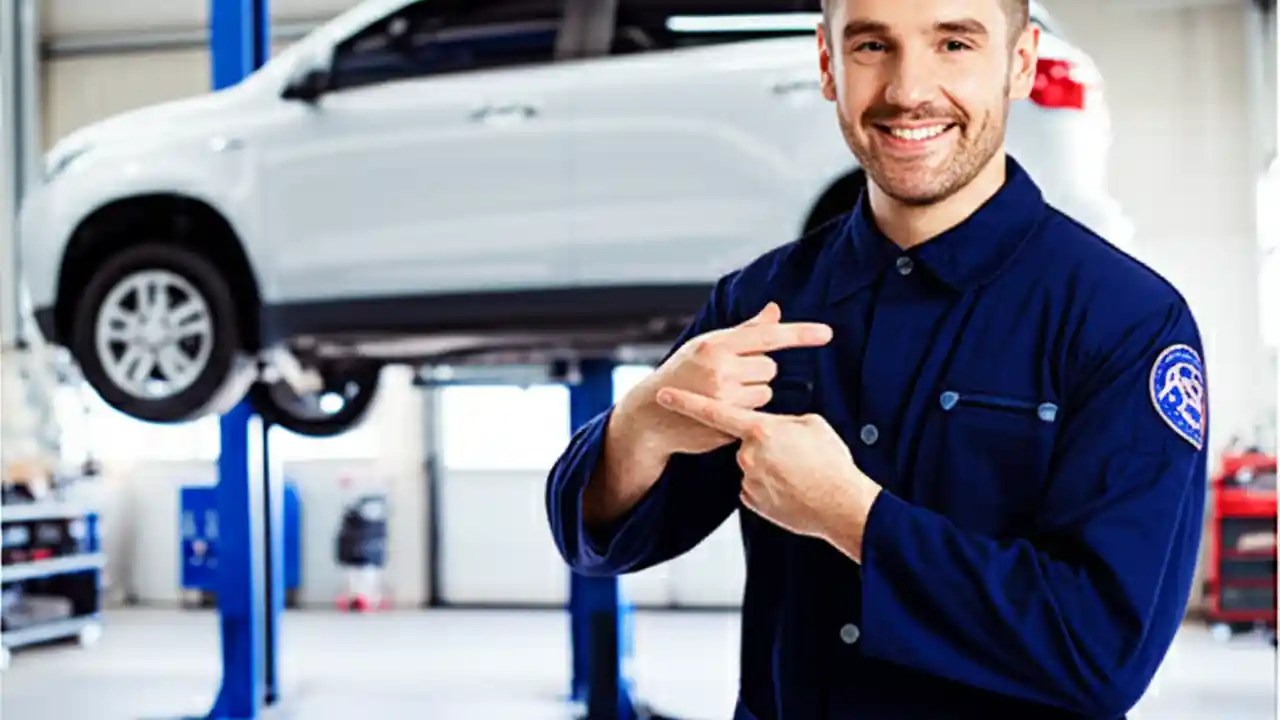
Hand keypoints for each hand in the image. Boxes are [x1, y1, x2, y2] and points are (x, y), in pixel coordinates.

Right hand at [618, 302, 832, 456]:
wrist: (650, 413)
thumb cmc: (681, 372)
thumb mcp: (706, 345)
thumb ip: (745, 331)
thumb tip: (775, 311)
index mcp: (716, 345)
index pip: (767, 336)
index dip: (800, 334)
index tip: (827, 333)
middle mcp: (721, 370)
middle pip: (769, 367)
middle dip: (757, 370)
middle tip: (731, 375)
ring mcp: (724, 399)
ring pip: (765, 391)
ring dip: (753, 392)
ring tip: (725, 393)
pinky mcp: (726, 424)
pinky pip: (755, 413)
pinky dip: (746, 411)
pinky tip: (724, 409)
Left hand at [655, 386, 882, 561]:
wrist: (841, 506)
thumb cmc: (831, 463)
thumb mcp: (813, 426)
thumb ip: (784, 421)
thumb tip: (776, 426)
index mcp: (760, 430)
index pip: (715, 412)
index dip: (687, 402)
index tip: (664, 395)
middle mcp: (747, 454)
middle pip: (746, 443)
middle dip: (767, 446)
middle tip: (799, 457)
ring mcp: (748, 480)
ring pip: (752, 466)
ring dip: (771, 468)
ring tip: (800, 475)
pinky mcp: (751, 502)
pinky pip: (755, 488)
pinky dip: (771, 488)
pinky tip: (793, 492)